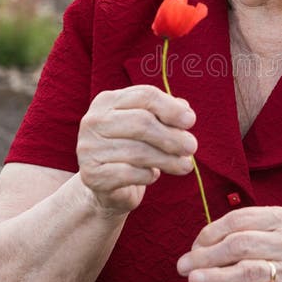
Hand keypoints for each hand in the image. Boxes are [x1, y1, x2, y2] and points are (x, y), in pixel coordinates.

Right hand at [77, 84, 196, 214]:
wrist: (106, 185)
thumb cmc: (132, 148)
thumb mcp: (148, 126)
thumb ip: (165, 114)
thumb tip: (184, 110)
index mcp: (107, 101)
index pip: (144, 96)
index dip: (170, 108)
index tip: (190, 121)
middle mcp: (93, 121)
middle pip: (142, 122)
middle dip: (172, 136)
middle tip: (192, 147)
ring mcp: (89, 148)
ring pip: (137, 151)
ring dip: (167, 159)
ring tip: (185, 165)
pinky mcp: (92, 175)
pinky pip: (129, 174)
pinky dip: (148, 175)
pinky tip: (154, 175)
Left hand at [176, 206, 281, 281]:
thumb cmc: (280, 257)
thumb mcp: (268, 237)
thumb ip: (238, 237)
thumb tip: (196, 252)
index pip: (238, 221)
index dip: (210, 233)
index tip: (193, 248)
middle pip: (241, 245)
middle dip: (207, 256)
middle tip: (184, 267)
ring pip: (251, 271)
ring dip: (219, 277)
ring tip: (194, 281)